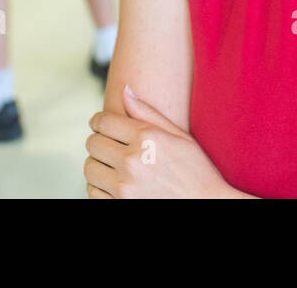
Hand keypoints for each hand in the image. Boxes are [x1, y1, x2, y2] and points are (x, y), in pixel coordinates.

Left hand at [84, 85, 235, 197]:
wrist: (206, 205)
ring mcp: (124, 188)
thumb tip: (125, 90)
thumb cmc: (197, 171)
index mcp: (147, 139)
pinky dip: (100, 187)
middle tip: (110, 145)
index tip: (100, 124)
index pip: (103, 121)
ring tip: (113, 165)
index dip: (98, 121)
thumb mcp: (180, 137)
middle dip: (99, 141)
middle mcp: (133, 162)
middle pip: (93, 143)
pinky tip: (115, 184)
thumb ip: (148, 113)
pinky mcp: (119, 206)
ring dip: (98, 165)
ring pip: (90, 168)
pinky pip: (92, 192)